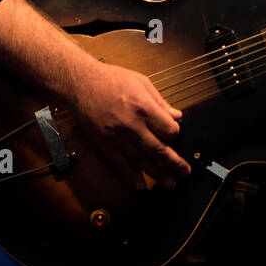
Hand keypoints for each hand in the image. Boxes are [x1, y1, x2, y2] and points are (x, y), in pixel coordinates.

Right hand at [72, 60, 191, 190]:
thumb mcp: (141, 82)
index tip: (175, 133)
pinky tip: (141, 185)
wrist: (80, 84)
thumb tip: (177, 116)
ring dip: (157, 175)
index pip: (168, 130)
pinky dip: (131, 177)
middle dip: (174, 163)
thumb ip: (160, 102)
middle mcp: (131, 125)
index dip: (175, 133)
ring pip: (141, 161)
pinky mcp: (104, 145)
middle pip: (157, 150)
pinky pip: (120, 165)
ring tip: (170, 184)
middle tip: (184, 172)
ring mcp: (116, 137)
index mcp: (142, 107)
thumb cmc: (111, 79)